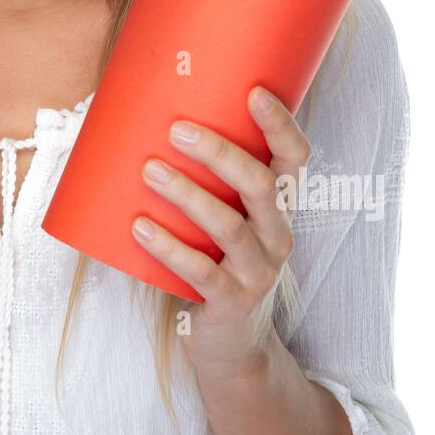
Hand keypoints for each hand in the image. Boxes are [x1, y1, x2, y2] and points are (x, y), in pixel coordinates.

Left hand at [132, 86, 309, 376]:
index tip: (254, 91)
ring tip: (150, 170)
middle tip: (177, 128)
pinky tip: (140, 228)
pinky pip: (203, 273)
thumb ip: (200, 178)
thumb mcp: (219, 216)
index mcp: (277, 205)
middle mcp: (276, 234)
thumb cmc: (214, 258)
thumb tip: (141, 118)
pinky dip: (170, 248)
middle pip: (262, 185)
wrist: (228, 342)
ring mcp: (258, 271)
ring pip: (230, 227)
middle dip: (220, 153)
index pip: (294, 158)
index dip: (280, 125)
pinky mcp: (232, 302)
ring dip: (188, 195)